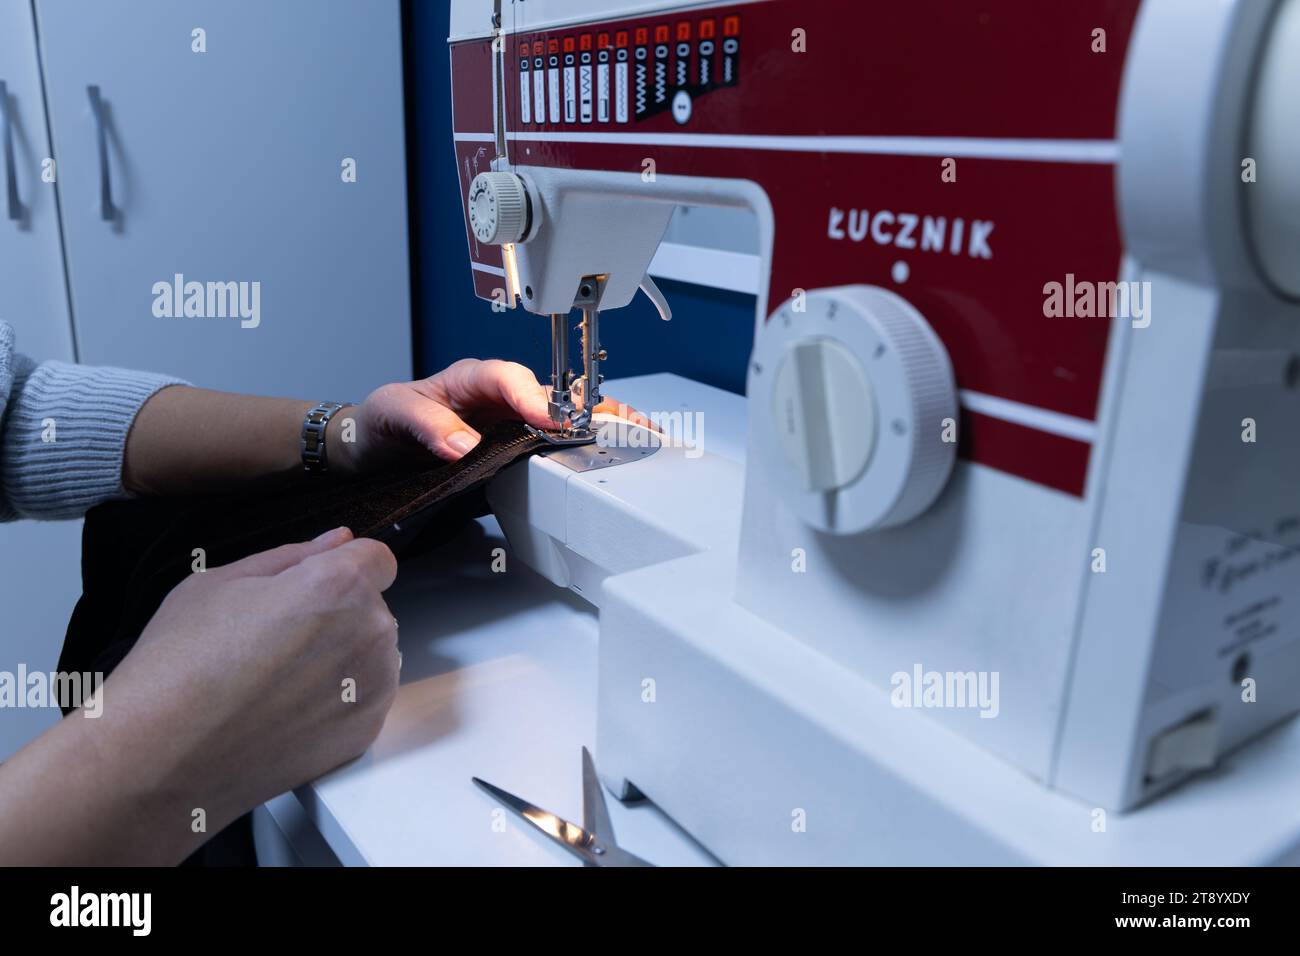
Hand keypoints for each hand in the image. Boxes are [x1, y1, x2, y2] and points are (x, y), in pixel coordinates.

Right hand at [98, 526, 399, 854]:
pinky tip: (288, 708)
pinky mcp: (365, 731)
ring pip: (372, 652)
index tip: (314, 586)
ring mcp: (372, 687)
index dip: (345, 566)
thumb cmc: (180, 662)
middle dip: (338, 612)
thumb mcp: (220, 582)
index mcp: (338, 586)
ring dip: (341, 656)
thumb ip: (292, 555)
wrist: (159, 756)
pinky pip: (364, 696)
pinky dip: (337, 698)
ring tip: (277, 678)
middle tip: (277, 637)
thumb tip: (338, 540)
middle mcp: (370, 634)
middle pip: (373, 606)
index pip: (377, 558)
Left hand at [335, 358, 657, 471]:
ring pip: (564, 413)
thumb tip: (462, 444)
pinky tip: (617, 447)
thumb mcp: (393, 413)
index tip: (548, 417)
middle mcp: (500, 395)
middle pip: (551, 392)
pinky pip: (559, 438)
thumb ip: (426, 425)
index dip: (531, 395)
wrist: (376, 446)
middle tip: (617, 423)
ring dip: (602, 420)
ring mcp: (514, 419)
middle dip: (586, 405)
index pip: (508, 377)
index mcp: (471, 378)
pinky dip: (592, 440)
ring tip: (638, 433)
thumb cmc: (385, 420)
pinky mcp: (519, 443)